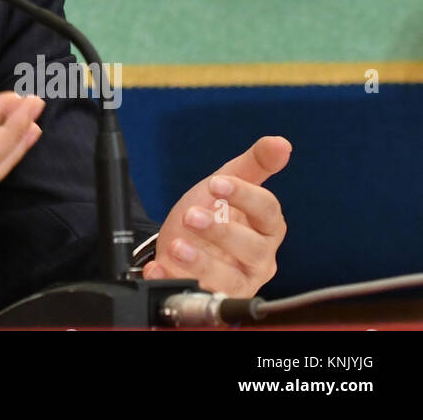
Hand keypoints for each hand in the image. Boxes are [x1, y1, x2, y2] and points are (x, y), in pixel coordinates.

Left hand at [142, 136, 290, 296]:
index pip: (268, 212)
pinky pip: (195, 295)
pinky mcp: (209, 296)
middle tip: (191, 215)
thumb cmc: (214, 212)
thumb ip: (254, 164)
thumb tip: (280, 143)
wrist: (184, 240)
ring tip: (176, 245)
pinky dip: (173, 282)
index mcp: (266, 228)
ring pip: (227, 280)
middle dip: (221, 232)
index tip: (217, 182)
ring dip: (200, 264)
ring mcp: (235, 282)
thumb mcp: (228, 183)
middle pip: (251, 249)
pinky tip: (158, 269)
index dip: (245, 196)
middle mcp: (257, 259)